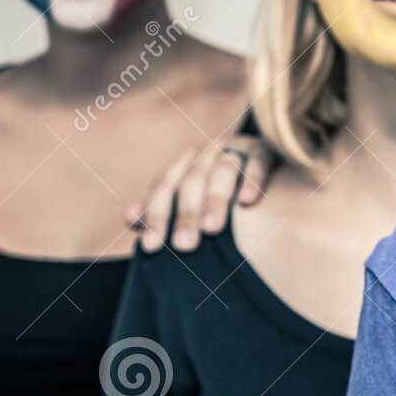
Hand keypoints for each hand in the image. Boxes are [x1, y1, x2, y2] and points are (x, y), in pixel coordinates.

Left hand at [126, 134, 273, 252]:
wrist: (267, 161)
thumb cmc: (222, 192)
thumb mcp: (190, 197)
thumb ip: (161, 207)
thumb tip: (129, 217)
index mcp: (185, 164)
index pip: (164, 187)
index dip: (155, 216)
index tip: (151, 247)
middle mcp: (208, 152)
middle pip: (192, 181)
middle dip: (186, 214)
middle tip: (184, 246)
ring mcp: (238, 147)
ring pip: (222, 171)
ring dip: (215, 199)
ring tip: (212, 229)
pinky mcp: (267, 149)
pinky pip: (258, 161)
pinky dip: (252, 179)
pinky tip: (247, 202)